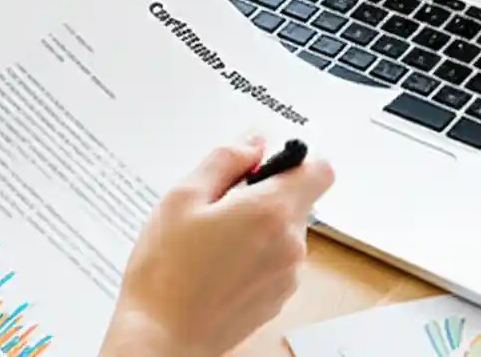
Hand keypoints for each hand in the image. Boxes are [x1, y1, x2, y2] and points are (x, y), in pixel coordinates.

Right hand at [100, 136, 333, 356]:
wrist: (161, 338)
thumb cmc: (166, 273)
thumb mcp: (183, 197)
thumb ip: (224, 160)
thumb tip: (252, 143)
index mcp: (270, 212)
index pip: (319, 169)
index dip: (294, 159)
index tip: (263, 163)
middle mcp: (289, 244)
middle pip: (298, 200)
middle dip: (264, 194)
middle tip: (219, 203)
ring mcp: (287, 275)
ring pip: (285, 231)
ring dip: (258, 226)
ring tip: (211, 239)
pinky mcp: (277, 297)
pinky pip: (277, 260)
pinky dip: (255, 254)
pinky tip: (217, 263)